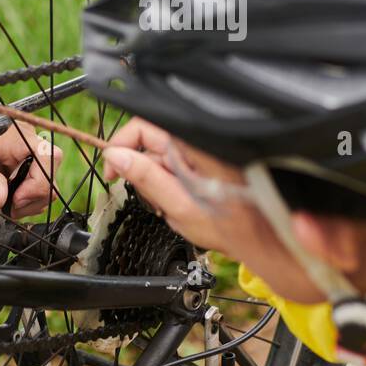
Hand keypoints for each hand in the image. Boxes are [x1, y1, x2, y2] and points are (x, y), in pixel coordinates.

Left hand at [0, 117, 62, 217]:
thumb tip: (0, 199)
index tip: (16, 199)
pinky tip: (5, 204)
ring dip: (28, 202)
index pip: (49, 156)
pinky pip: (35, 184)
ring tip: (3, 207)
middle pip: (50, 174)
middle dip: (32, 198)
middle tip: (7, 209)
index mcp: (14, 135)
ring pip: (46, 183)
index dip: (39, 182)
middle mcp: (26, 140)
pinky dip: (23, 200)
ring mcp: (27, 152)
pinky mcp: (24, 162)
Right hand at [103, 118, 238, 251]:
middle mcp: (194, 145)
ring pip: (156, 156)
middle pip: (147, 141)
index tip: (112, 168)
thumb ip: (146, 178)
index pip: (143, 126)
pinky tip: (173, 201)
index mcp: (191, 147)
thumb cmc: (225, 226)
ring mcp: (196, 154)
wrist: (254, 238)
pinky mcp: (197, 163)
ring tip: (164, 204)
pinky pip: (169, 165)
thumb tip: (116, 156)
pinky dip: (163, 183)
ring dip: (150, 179)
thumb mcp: (178, 205)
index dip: (121, 144)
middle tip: (141, 195)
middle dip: (136, 168)